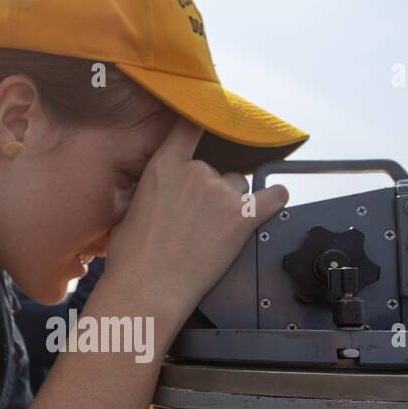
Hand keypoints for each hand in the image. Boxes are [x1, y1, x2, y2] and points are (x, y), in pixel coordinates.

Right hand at [100, 119, 288, 322]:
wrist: (148, 288)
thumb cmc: (132, 258)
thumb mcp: (129, 210)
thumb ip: (151, 191)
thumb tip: (158, 193)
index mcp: (165, 166)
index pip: (189, 127)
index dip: (201, 123)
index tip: (208, 120)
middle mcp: (196, 172)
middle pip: (215, 169)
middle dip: (208, 190)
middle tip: (195, 220)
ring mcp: (221, 194)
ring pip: (237, 186)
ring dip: (230, 201)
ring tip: (214, 230)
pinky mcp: (242, 219)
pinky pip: (270, 199)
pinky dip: (275, 199)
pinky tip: (278, 197)